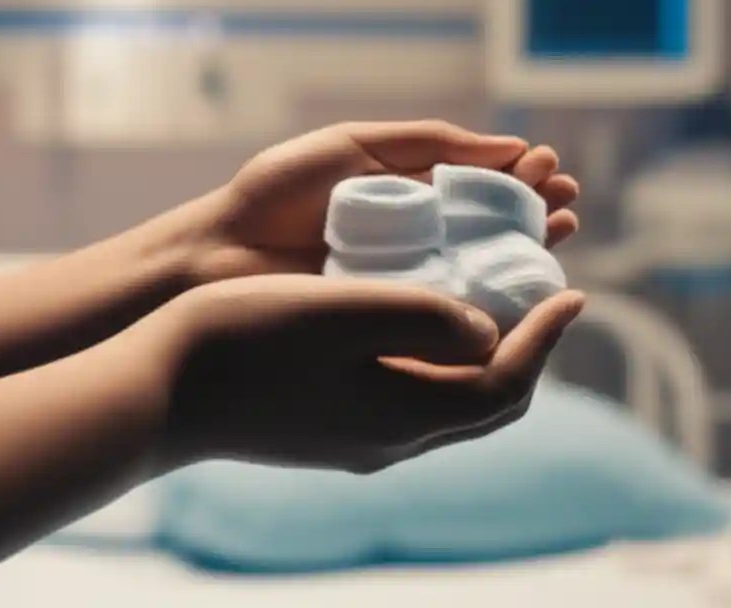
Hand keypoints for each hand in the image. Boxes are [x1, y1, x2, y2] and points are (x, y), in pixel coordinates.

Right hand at [152, 274, 585, 472]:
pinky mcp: (328, 431)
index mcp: (404, 414)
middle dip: (527, 351)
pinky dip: (441, 364)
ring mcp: (356, 440)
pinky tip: (424, 327)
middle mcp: (390, 439)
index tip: (575, 290)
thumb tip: (487, 330)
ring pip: (451, 404)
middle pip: (487, 405)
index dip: (547, 339)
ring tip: (495, 303)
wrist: (155, 393)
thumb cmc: (245, 341)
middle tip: (544, 298)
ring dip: (485, 357)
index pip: (506, 384)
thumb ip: (425, 317)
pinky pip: (413, 401)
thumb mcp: (343, 311)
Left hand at [190, 121, 579, 281]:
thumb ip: (426, 142)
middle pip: (491, 228)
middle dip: (535, 213)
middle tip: (568, 204)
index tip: (552, 168)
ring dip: (526, 252)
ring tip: (561, 232)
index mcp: (404, 194)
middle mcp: (414, 240)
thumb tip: (508, 145)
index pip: (479, 184)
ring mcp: (406, 283)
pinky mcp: (394, 322)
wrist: (218, 255)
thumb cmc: (276, 193)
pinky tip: (524, 285)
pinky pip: (453, 311)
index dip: (520, 177)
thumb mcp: (355, 145)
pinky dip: (492, 300)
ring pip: (482, 270)